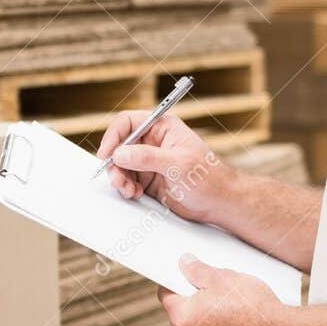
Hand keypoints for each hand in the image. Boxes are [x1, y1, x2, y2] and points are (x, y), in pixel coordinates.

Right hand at [96, 111, 237, 225]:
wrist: (219, 202)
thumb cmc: (208, 178)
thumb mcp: (178, 165)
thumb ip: (148, 158)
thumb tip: (120, 153)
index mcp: (162, 127)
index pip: (128, 122)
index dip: (114, 136)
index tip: (107, 153)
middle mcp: (153, 142)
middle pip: (120, 146)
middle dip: (115, 163)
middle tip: (118, 179)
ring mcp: (149, 161)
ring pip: (120, 165)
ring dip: (120, 178)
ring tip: (129, 190)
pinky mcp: (148, 179)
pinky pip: (126, 180)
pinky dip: (125, 188)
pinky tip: (135, 193)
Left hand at [158, 255, 293, 325]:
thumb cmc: (254, 309)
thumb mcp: (224, 279)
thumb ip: (198, 271)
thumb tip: (184, 263)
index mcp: (182, 318)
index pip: (165, 295)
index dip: (175, 283)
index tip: (185, 278)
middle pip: (180, 315)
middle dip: (193, 304)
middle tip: (215, 294)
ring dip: (205, 323)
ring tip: (229, 312)